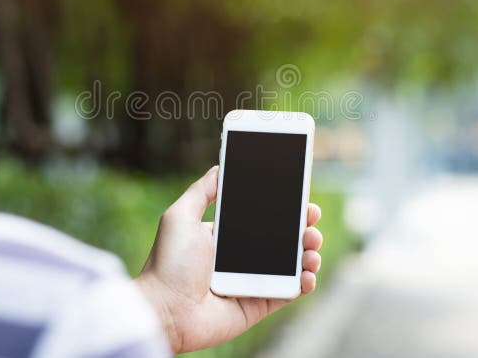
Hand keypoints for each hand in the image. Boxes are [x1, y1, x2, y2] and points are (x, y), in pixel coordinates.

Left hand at [136, 165, 323, 353]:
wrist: (165, 310)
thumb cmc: (168, 263)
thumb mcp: (180, 217)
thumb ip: (201, 191)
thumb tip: (220, 167)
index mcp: (225, 236)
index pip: (261, 217)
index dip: (281, 207)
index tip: (298, 196)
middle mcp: (240, 257)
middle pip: (282, 238)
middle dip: (302, 225)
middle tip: (311, 215)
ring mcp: (252, 281)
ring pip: (292, 263)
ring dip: (309, 250)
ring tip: (311, 243)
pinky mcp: (259, 303)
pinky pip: (290, 292)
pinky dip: (306, 282)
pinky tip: (308, 272)